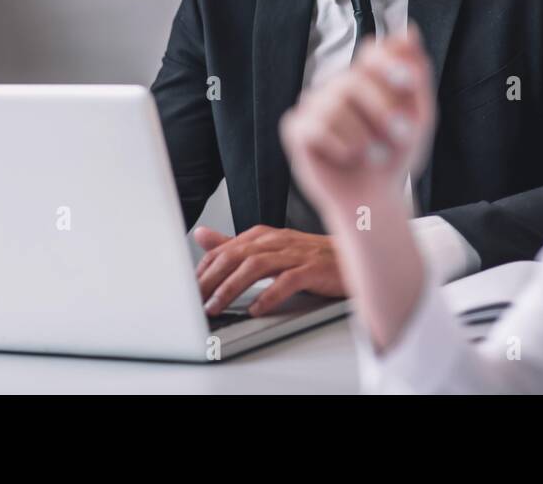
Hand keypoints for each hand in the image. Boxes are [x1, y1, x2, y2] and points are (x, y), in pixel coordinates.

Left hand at [194, 224, 344, 316]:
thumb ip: (234, 244)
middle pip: (236, 255)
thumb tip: (202, 235)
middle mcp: (277, 240)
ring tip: (217, 306)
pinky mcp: (313, 268)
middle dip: (210, 278)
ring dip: (232, 287)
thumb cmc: (311, 256)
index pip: (224, 248)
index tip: (189, 288)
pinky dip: (269, 295)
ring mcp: (296, 253)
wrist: (353, 258)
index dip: (203, 268)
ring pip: (256, 266)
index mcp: (264, 235)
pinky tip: (256, 308)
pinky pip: (287, 280)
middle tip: (194, 299)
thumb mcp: (269, 248)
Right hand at [279, 25, 435, 222]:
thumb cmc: (395, 155)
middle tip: (401, 135)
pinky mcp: (296, 129)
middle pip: (354, 79)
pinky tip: (348, 156)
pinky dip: (340, 145)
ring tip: (373, 154)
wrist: (377, 197)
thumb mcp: (418, 114)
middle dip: (383, 109)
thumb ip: (415, 72)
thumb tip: (410, 31)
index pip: (372, 51)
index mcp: (367, 76)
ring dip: (364, 136)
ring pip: (335, 105)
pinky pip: (316, 126)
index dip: (387, 62)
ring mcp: (314, 104)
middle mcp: (337, 84)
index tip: (407, 83)